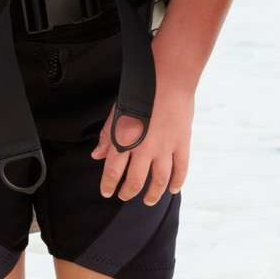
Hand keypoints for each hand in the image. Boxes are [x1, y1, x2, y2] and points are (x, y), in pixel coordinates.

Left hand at [91, 76, 194, 206]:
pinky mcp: (182, 143)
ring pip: (158, 180)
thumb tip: (97, 155)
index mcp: (124, 140)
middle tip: (125, 196)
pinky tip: (172, 189)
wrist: (168, 78)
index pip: (112, 171)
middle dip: (128, 192)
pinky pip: (181, 169)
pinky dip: (177, 182)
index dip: (109, 185)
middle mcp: (143, 148)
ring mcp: (165, 148)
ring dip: (153, 194)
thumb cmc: (140, 90)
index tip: (107, 192)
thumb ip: (106, 135)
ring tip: (149, 200)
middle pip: (135, 181)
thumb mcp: (116, 111)